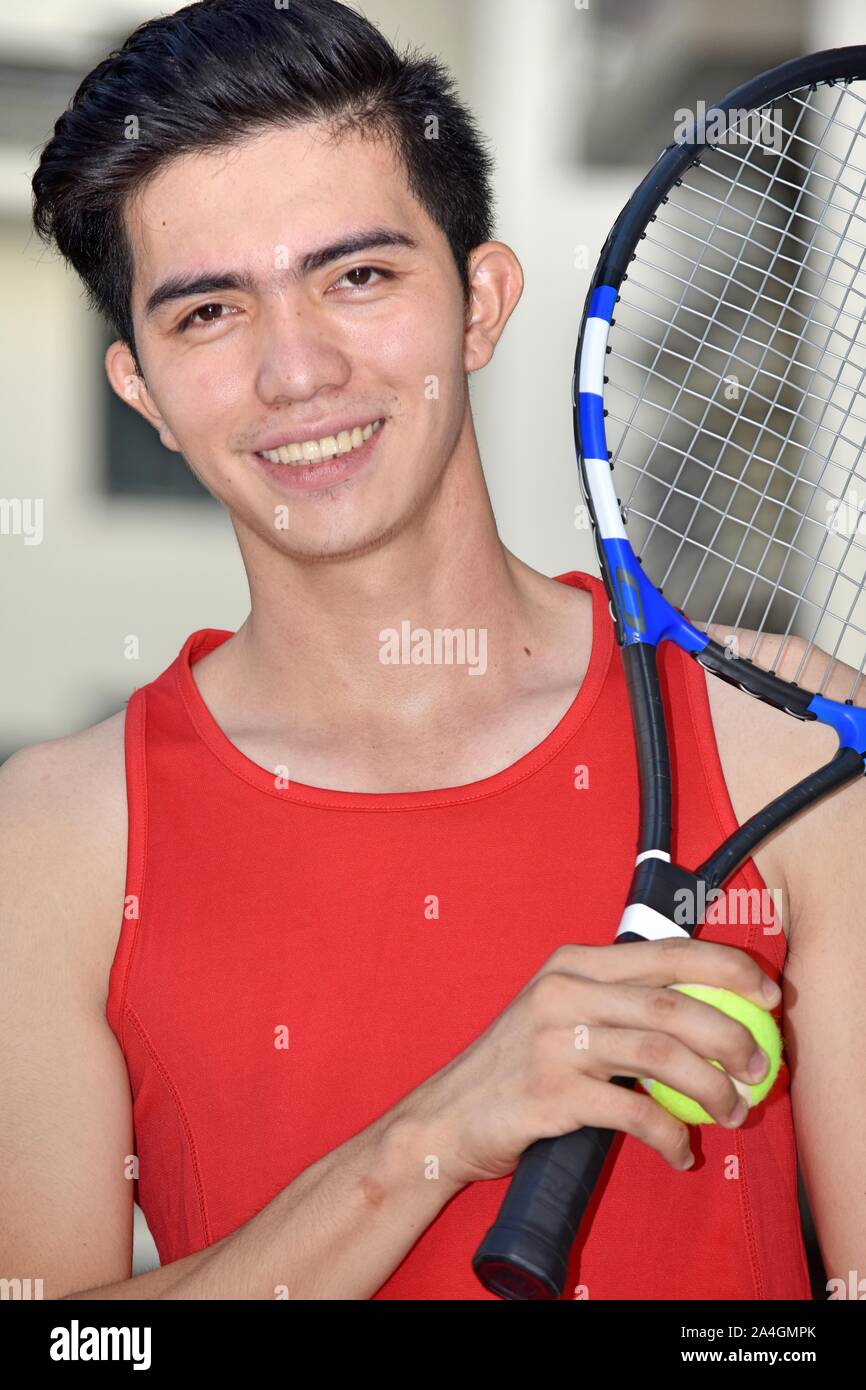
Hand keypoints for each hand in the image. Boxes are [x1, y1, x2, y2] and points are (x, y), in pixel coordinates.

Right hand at [393, 938, 780, 1186]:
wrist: (446, 1116)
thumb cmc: (515, 1068)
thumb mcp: (560, 1012)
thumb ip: (616, 1003)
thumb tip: (704, 1013)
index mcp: (573, 963)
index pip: (666, 952)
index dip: (727, 969)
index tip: (768, 994)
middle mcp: (563, 992)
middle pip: (670, 1003)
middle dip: (732, 1034)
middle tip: (761, 1066)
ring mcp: (553, 1041)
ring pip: (659, 1054)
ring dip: (711, 1087)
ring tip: (734, 1111)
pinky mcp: (549, 1093)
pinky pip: (631, 1114)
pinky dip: (669, 1135)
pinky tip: (681, 1151)